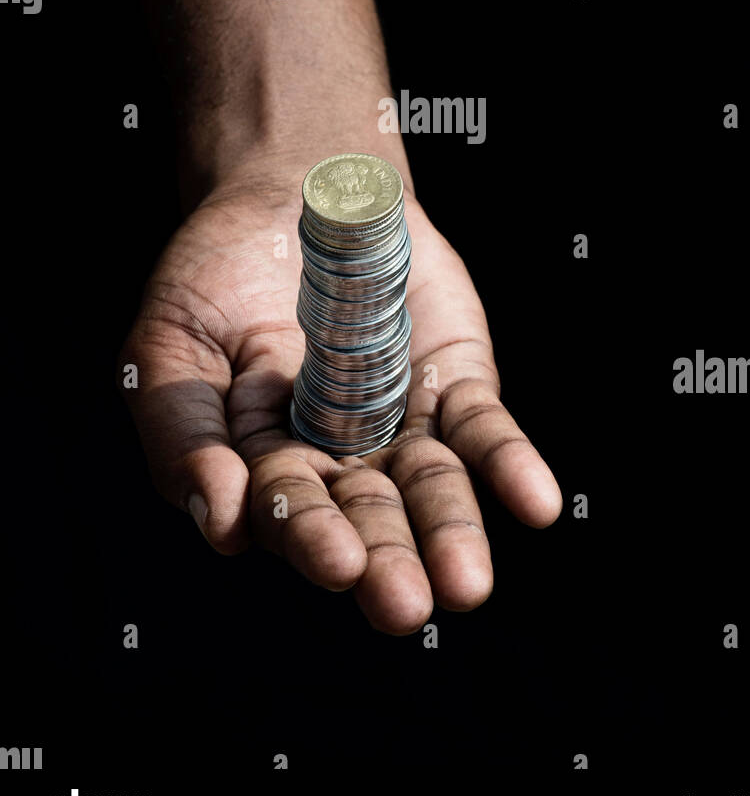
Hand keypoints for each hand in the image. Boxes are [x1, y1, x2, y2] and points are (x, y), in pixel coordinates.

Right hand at [120, 160, 561, 633]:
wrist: (290, 189)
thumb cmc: (214, 276)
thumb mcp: (169, 346)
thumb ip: (183, 435)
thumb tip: (221, 526)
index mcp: (262, 462)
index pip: (288, 508)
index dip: (310, 535)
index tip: (336, 561)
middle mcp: (339, 456)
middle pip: (367, 514)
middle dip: (386, 560)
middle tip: (405, 606)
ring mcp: (402, 421)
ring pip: (432, 484)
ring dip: (451, 531)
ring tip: (466, 583)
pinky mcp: (455, 381)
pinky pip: (485, 428)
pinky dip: (509, 464)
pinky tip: (535, 503)